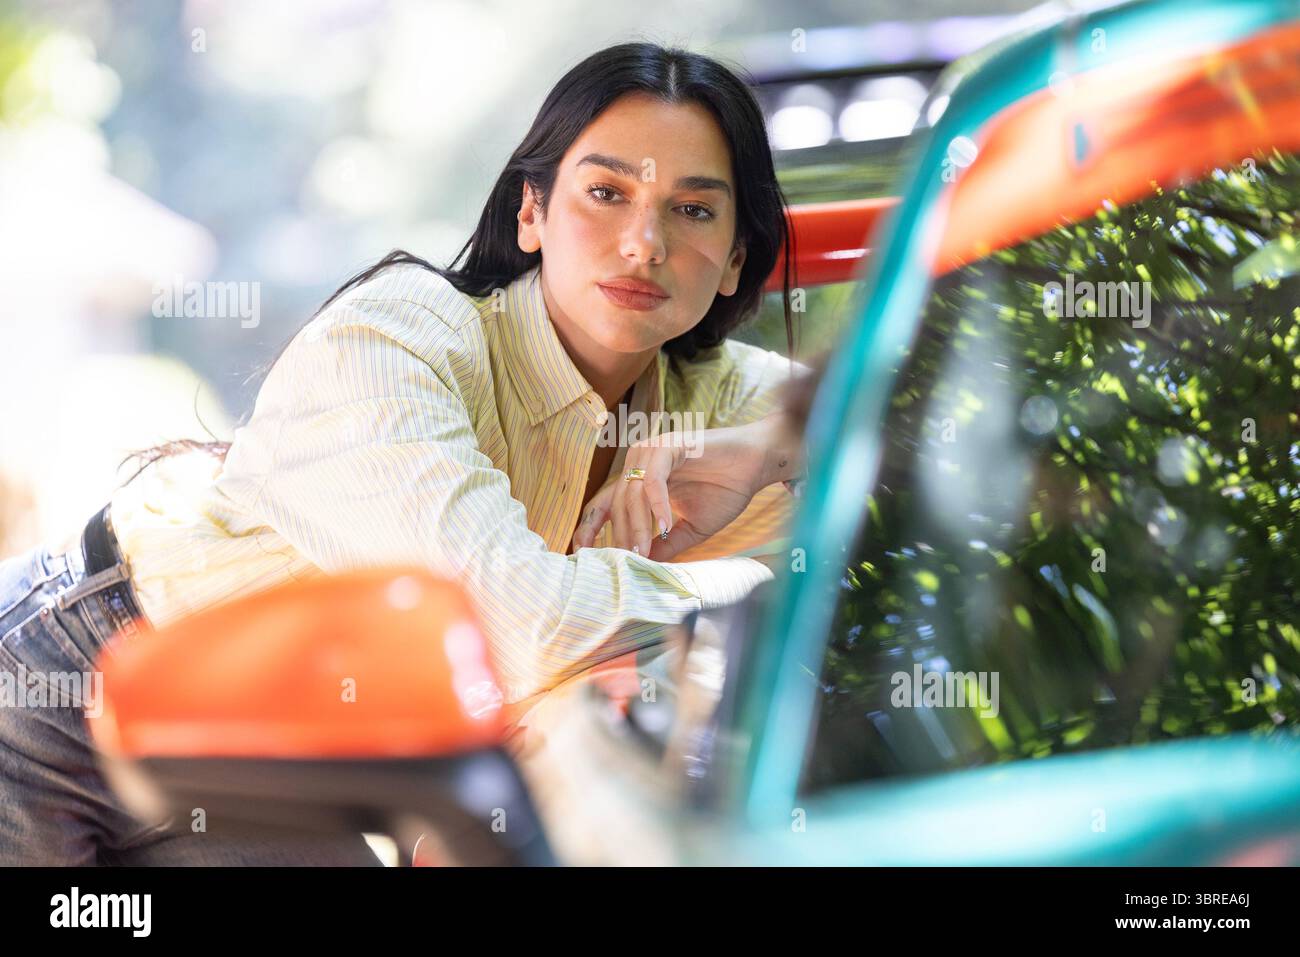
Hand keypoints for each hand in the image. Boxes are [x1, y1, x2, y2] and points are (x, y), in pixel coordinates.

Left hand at [570, 414, 801, 560]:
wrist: (757, 465)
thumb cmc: (727, 490)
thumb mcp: (690, 528)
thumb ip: (666, 545)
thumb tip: (641, 566)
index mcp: (641, 478)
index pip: (605, 504)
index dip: (590, 528)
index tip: (583, 554)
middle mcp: (640, 461)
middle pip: (616, 504)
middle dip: (619, 536)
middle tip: (626, 562)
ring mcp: (652, 450)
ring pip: (632, 495)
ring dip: (637, 527)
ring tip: (644, 552)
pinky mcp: (668, 444)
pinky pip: (653, 481)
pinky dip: (657, 507)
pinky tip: (665, 527)